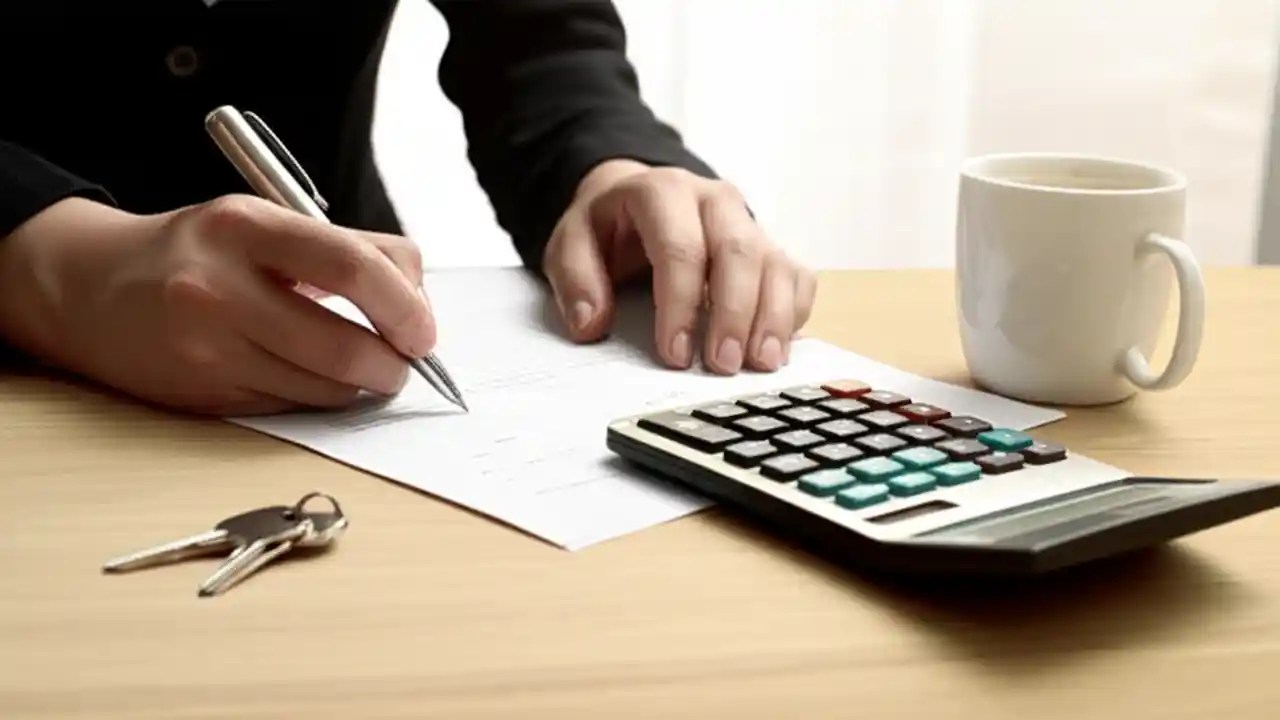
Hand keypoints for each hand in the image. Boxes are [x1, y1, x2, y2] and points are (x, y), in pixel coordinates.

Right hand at [0, 195, 433, 414]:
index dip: (407, 307)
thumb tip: (418, 306)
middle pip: (345, 347)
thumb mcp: (263, 222)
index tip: (424, 329)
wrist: (90, 287)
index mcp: (245, 227)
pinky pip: (290, 408)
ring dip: (361, 386)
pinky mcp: (202, 394)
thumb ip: (344, 252)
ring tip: (363, 367)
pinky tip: (310, 375)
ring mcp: (207, 347)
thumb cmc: (199, 251)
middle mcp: (220, 288)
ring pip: (323, 389)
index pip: (354, 268)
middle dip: (393, 365)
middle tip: (403, 363)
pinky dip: (319, 398)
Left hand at [542, 160, 815, 373]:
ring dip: (772, 318)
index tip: (674, 353)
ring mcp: (748, 222)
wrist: (639, 199)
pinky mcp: (769, 246)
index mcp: (663, 192)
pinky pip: (796, 276)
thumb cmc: (610, 226)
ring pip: (774, 264)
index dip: (680, 304)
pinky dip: (793, 313)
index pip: (681, 248)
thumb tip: (591, 324)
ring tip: (760, 363)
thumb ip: (576, 279)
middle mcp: (714, 201)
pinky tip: (777, 347)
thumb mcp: (572, 241)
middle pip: (738, 253)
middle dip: (733, 314)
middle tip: (722, 365)